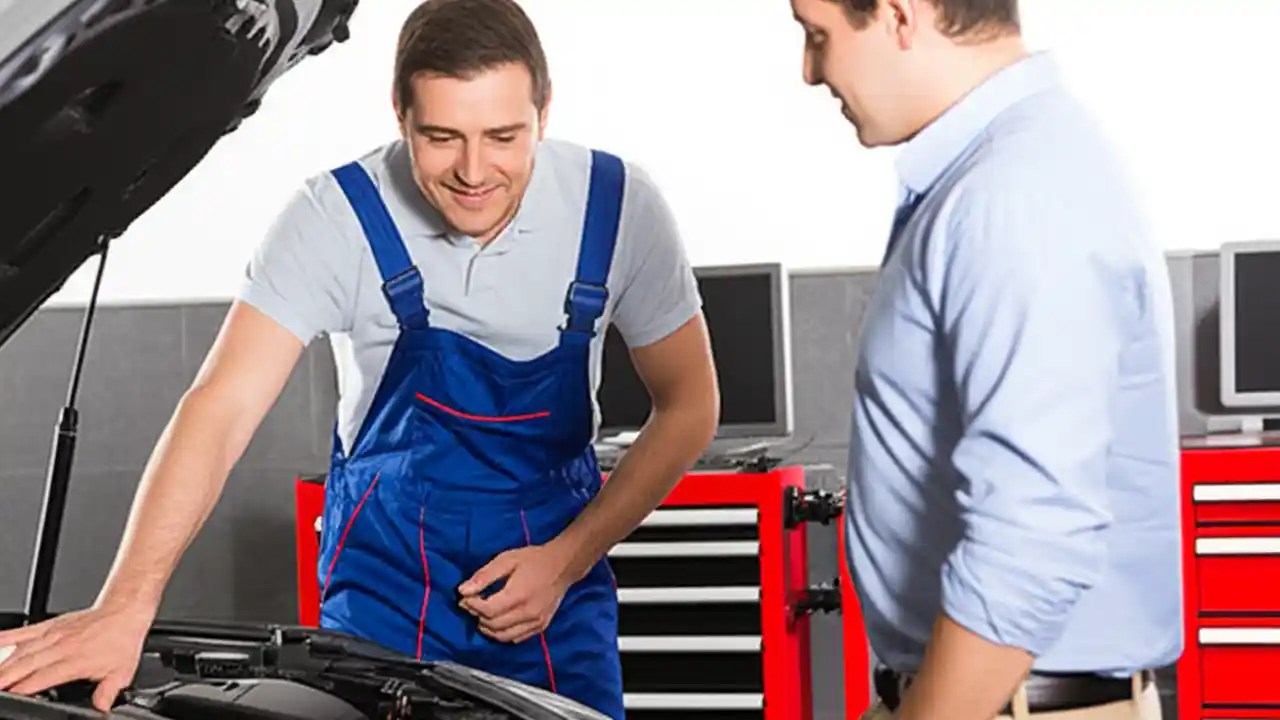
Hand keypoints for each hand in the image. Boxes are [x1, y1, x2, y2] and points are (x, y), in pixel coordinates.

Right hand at [0, 599, 155, 711]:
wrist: (124, 612)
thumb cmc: (121, 640)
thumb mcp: (121, 672)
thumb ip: (107, 693)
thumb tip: (102, 709)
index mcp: (75, 660)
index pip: (43, 677)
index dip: (25, 688)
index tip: (12, 697)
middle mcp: (61, 647)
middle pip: (25, 665)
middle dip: (6, 679)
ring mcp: (53, 635)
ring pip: (20, 651)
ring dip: (3, 664)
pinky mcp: (49, 625)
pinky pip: (23, 632)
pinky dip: (6, 638)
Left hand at [457, 543, 575, 644]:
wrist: (563, 565)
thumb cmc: (534, 559)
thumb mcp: (506, 559)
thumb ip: (484, 576)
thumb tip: (463, 590)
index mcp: (518, 594)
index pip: (488, 610)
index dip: (472, 606)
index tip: (464, 598)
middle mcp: (528, 613)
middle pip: (493, 625)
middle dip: (477, 616)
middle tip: (471, 605)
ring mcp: (536, 622)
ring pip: (503, 636)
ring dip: (488, 628)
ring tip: (482, 615)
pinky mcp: (541, 626)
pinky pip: (516, 638)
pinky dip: (502, 634)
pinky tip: (498, 622)